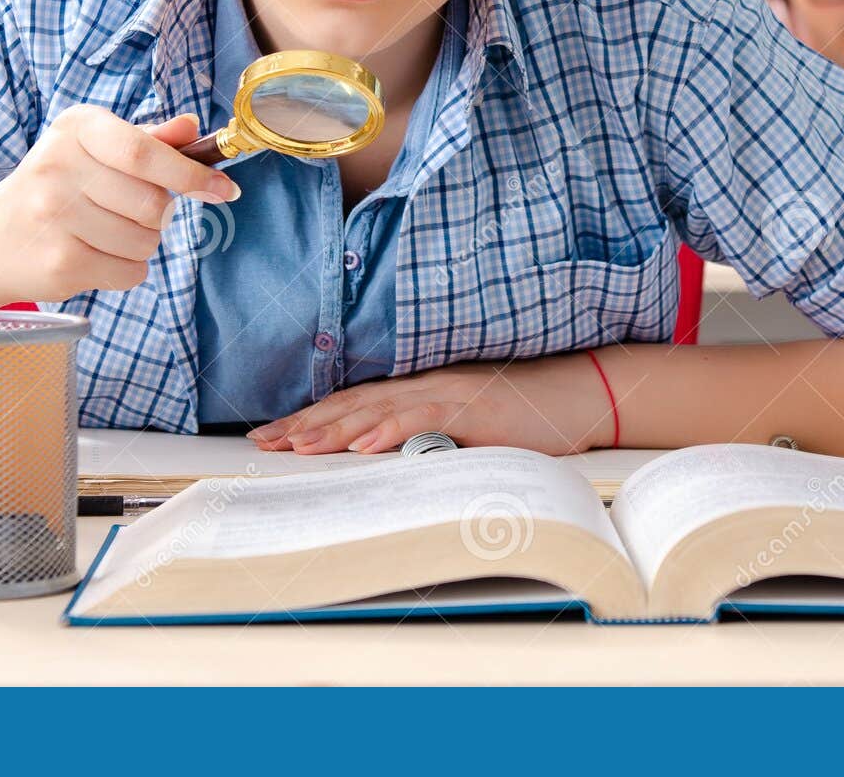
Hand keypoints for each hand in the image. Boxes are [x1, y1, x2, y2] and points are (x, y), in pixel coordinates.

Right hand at [0, 106, 240, 303]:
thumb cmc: (55, 187)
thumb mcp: (93, 149)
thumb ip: (146, 140)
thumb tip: (191, 127)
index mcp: (75, 129)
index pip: (146, 153)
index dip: (192, 175)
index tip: (225, 190)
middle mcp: (59, 167)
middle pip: (153, 203)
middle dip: (158, 215)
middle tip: (129, 212)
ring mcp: (56, 216)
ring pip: (146, 242)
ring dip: (140, 244)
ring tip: (103, 233)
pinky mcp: (60, 261)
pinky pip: (130, 272)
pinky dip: (124, 269)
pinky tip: (93, 254)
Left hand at [246, 352, 613, 455]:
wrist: (580, 392)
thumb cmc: (527, 413)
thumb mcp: (467, 426)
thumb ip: (429, 436)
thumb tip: (388, 460)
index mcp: (420, 388)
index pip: (354, 403)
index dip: (311, 418)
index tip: (273, 434)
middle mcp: (425, 384)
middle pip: (352, 403)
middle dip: (305, 424)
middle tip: (263, 442)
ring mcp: (446, 392)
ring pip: (376, 409)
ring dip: (333, 429)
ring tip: (296, 446)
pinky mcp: (471, 407)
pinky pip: (421, 418)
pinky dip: (388, 431)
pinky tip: (361, 445)